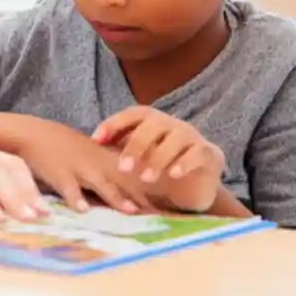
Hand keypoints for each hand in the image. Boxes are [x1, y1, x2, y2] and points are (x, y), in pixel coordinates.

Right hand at [13, 118, 156, 214]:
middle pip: (122, 182)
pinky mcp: (59, 174)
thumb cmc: (62, 146)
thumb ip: (106, 169)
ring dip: (116, 197)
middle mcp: (96, 164)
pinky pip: (69, 188)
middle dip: (140, 198)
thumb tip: (125, 188)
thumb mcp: (88, 154)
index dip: (147, 191)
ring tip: (130, 211)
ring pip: (100, 184)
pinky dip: (76, 198)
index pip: (131, 176)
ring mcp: (78, 169)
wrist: (35, 133)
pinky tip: (83, 210)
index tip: (164, 208)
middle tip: (157, 215)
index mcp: (104, 159)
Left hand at [93, 107, 224, 211]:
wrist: (198, 180)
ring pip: (175, 139)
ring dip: (158, 158)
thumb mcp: (137, 160)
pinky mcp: (208, 153)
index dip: (113, 123)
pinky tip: (173, 174)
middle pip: (153, 124)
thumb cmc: (160, 167)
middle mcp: (171, 124)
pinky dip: (184, 162)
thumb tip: (87, 149)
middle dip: (136, 144)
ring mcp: (191, 136)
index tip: (95, 140)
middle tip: (123, 167)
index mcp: (152, 121)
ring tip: (145, 178)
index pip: (132, 114)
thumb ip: (118, 152)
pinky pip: (196, 152)